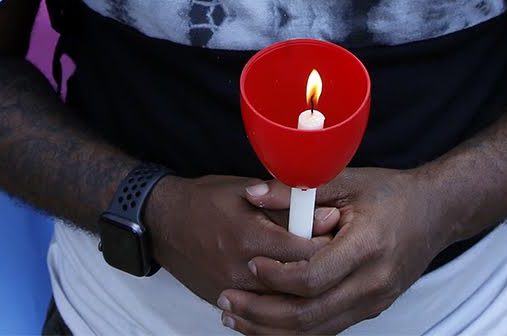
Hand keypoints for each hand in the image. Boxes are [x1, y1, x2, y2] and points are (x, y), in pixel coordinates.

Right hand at [144, 176, 336, 313]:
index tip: (344, 237)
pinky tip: (297, 295)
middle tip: (339, 260)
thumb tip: (330, 216)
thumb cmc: (204, 201)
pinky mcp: (225, 302)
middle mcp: (241, 270)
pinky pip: (264, 313)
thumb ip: (288, 206)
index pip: (306, 252)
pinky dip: (284, 305)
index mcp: (250, 236)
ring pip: (284, 305)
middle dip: (324, 273)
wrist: (163, 223)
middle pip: (299, 284)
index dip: (331, 246)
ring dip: (305, 292)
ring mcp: (232, 291)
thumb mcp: (245, 193)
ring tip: (321, 277)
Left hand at [219, 169, 446, 333]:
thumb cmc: (393, 193)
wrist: (437, 213)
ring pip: (314, 332)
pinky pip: (326, 329)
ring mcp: (373, 303)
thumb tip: (252, 195)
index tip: (249, 265)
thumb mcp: (346, 181)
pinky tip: (266, 322)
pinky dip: (292, 330)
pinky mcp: (370, 310)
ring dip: (271, 330)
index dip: (275, 277)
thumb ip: (297, 190)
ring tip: (236, 318)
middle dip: (261, 313)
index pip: (312, 278)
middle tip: (227, 301)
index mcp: (367, 247)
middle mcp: (372, 283)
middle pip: (308, 315)